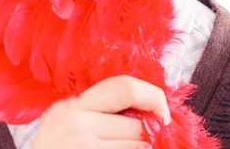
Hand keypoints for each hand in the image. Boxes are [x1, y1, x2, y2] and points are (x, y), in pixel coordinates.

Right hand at [31, 75, 170, 148]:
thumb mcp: (66, 122)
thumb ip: (96, 110)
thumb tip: (143, 109)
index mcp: (72, 105)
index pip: (124, 87)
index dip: (152, 96)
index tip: (163, 113)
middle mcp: (76, 123)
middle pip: (136, 123)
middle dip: (147, 135)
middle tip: (149, 141)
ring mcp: (83, 147)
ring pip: (137, 146)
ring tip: (123, 148)